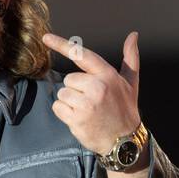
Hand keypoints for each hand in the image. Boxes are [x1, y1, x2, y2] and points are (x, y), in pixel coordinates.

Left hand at [41, 31, 142, 155]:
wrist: (124, 142)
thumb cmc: (125, 109)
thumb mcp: (131, 82)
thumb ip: (130, 57)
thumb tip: (133, 35)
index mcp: (107, 75)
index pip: (81, 55)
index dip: (62, 45)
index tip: (46, 38)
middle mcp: (97, 87)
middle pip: (69, 80)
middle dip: (76, 90)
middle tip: (92, 102)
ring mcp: (87, 103)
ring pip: (62, 94)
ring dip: (70, 103)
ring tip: (87, 111)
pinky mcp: (77, 118)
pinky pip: (58, 107)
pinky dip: (64, 114)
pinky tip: (80, 119)